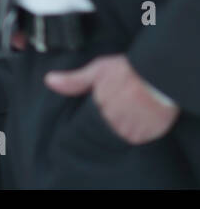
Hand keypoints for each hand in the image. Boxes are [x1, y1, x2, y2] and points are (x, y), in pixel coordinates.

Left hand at [45, 54, 180, 143]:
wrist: (160, 75)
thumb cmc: (127, 70)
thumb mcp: (98, 70)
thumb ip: (74, 80)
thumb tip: (48, 81)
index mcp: (98, 105)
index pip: (87, 119)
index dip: (92, 113)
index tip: (99, 106)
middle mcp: (112, 120)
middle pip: (103, 127)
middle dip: (106, 120)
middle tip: (116, 106)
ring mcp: (130, 129)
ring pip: (118, 134)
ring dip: (120, 127)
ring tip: (126, 112)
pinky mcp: (146, 135)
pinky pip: (136, 139)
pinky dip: (135, 132)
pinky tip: (137, 119)